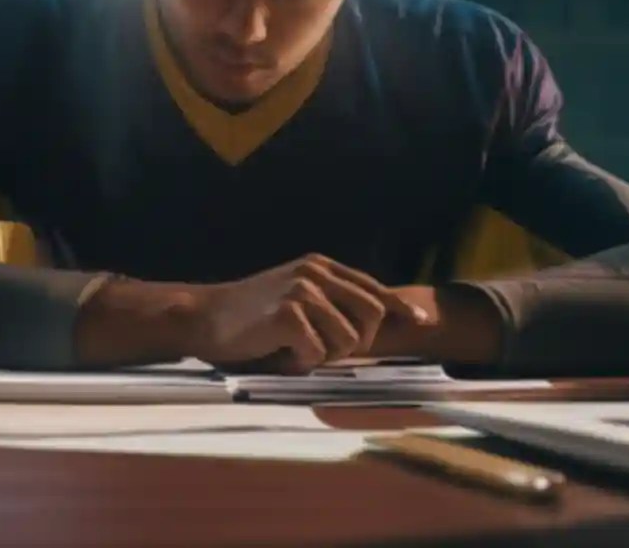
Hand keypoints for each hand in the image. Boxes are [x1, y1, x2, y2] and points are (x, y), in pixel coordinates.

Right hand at [183, 254, 432, 373]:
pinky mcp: (287, 313)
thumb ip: (332, 302)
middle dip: (358, 341)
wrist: (205, 317)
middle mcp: (315, 273)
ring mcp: (301, 291)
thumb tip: (376, 321)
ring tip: (296, 350)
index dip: (400, 307)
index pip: (372, 288)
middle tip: (327, 350)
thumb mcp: (297, 296)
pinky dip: (302, 362)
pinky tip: (281, 354)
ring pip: (345, 340)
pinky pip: (317, 353)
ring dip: (325, 356)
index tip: (423, 322)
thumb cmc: (251, 315)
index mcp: (320, 267)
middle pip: (371, 314)